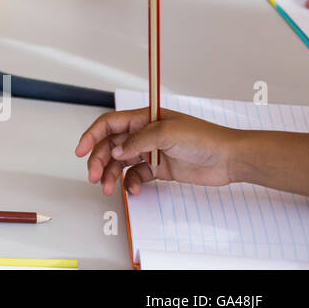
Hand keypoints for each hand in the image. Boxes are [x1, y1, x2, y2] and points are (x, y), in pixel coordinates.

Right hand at [76, 107, 239, 195]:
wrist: (229, 159)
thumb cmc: (204, 138)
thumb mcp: (167, 133)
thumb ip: (138, 141)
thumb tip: (117, 150)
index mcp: (143, 118)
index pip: (109, 124)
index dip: (91, 135)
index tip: (79, 149)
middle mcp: (143, 134)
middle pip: (111, 146)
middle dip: (98, 160)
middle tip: (93, 176)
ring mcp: (151, 151)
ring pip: (120, 163)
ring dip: (110, 175)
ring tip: (108, 188)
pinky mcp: (159, 168)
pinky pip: (136, 175)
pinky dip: (131, 182)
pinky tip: (132, 188)